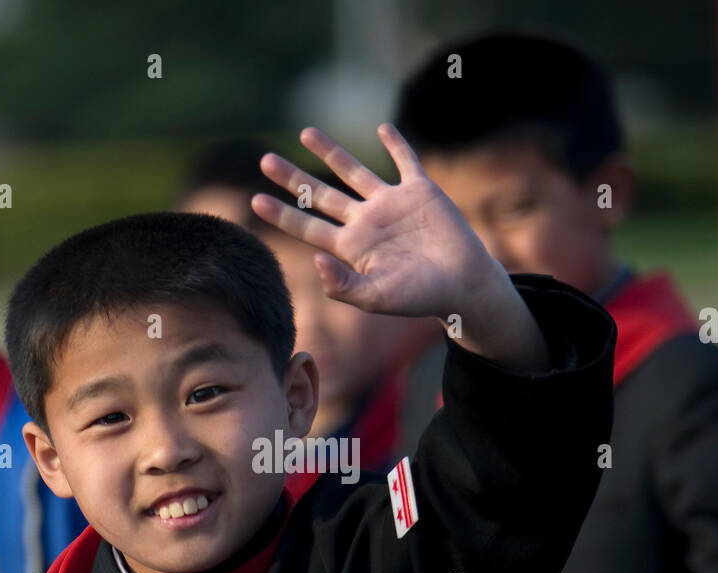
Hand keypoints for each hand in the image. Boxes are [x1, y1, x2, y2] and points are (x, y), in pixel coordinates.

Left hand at [251, 123, 514, 324]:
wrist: (463, 286)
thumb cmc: (420, 297)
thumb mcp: (377, 299)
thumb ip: (343, 285)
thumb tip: (316, 261)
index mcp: (352, 247)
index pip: (308, 227)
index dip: (282, 215)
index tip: (254, 200)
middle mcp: (366, 222)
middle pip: (320, 195)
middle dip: (292, 178)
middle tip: (265, 160)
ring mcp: (391, 204)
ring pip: (354, 171)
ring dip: (330, 153)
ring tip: (306, 132)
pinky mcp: (420, 191)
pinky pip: (405, 161)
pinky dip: (396, 143)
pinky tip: (383, 127)